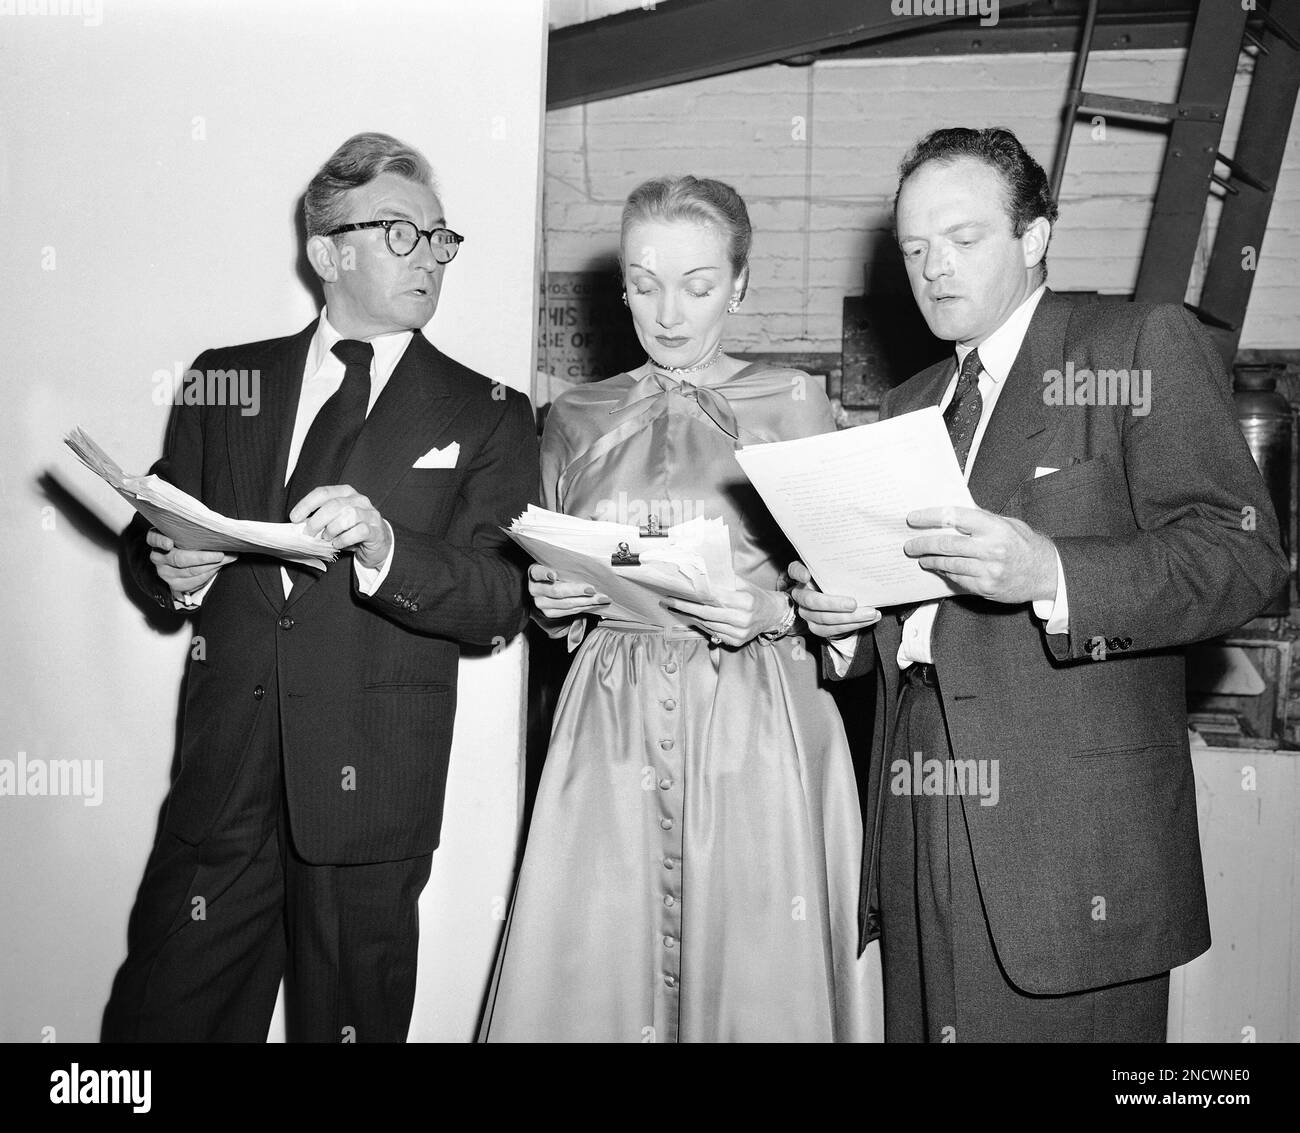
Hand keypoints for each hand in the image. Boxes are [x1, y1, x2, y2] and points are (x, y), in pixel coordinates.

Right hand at [147, 529, 235, 594]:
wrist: (184, 562)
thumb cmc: (186, 541)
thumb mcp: (184, 532)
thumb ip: (191, 530)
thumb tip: (215, 528)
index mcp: (156, 540)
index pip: (154, 539)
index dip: (161, 541)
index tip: (170, 543)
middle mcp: (157, 557)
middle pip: (179, 558)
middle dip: (203, 557)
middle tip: (220, 553)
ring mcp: (164, 572)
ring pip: (190, 571)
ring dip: (212, 565)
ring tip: (227, 558)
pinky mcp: (174, 584)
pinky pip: (194, 582)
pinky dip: (210, 574)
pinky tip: (219, 566)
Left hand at [290, 485, 390, 569]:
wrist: (378, 544)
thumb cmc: (351, 530)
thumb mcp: (334, 520)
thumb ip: (319, 518)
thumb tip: (298, 524)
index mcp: (345, 492)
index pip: (323, 493)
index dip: (306, 504)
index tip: (294, 518)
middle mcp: (359, 500)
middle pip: (334, 505)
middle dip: (317, 520)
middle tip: (308, 533)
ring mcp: (369, 514)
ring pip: (348, 516)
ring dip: (332, 529)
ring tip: (327, 538)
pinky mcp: (376, 530)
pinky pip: (359, 531)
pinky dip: (344, 539)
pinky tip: (338, 544)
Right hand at [528, 564, 610, 619]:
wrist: (548, 588)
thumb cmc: (556, 572)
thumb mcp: (556, 564)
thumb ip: (564, 565)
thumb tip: (584, 562)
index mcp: (534, 572)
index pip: (538, 572)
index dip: (545, 573)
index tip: (553, 575)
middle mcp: (535, 589)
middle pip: (556, 591)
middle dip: (578, 591)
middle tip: (593, 590)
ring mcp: (541, 603)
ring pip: (565, 604)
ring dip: (586, 602)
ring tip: (601, 599)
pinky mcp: (549, 614)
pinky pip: (568, 612)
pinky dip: (584, 608)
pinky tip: (595, 604)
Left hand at [661, 581, 789, 647]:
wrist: (772, 614)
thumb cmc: (755, 595)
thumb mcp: (743, 583)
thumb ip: (723, 580)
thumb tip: (699, 574)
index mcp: (744, 602)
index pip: (712, 599)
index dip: (692, 597)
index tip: (676, 593)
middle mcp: (742, 619)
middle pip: (706, 614)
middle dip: (684, 607)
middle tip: (667, 601)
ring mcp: (739, 633)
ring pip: (707, 624)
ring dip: (690, 616)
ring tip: (676, 607)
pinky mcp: (737, 642)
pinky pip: (713, 633)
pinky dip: (702, 625)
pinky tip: (693, 617)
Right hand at [788, 560, 879, 638]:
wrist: (835, 596)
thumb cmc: (834, 578)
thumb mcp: (833, 567)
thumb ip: (834, 563)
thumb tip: (848, 560)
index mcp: (802, 575)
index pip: (794, 570)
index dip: (799, 573)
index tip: (807, 576)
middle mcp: (800, 595)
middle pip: (812, 602)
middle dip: (835, 604)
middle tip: (854, 604)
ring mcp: (807, 613)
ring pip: (824, 620)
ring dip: (849, 618)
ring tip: (870, 613)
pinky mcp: (816, 627)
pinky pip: (832, 630)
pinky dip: (852, 626)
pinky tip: (868, 620)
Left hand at [904, 506, 1056, 603]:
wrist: (1047, 573)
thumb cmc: (1025, 544)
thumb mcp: (1008, 524)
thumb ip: (981, 519)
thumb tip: (950, 514)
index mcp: (995, 527)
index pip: (954, 517)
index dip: (930, 517)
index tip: (913, 518)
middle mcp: (991, 548)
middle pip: (947, 544)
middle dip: (923, 544)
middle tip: (910, 545)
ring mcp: (988, 570)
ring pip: (949, 564)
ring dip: (931, 560)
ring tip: (921, 557)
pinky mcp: (986, 587)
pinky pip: (958, 579)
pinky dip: (946, 573)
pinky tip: (939, 568)